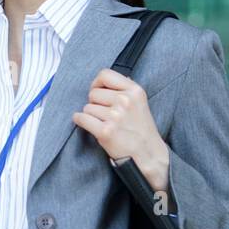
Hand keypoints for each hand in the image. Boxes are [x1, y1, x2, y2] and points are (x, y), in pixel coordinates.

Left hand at [71, 69, 169, 193]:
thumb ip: (124, 89)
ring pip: (87, 108)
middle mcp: (125, 101)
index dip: (97, 84)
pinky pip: (81, 119)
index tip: (99, 92)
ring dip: (91, 116)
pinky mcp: (105, 131)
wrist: (147, 154)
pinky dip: (81, 122)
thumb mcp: (140, 103)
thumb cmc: (140, 129)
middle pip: (93, 93)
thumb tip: (104, 79)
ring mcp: (115, 116)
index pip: (105, 74)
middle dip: (95, 104)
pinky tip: (92, 127)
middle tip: (106, 115)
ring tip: (106, 124)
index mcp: (135, 91)